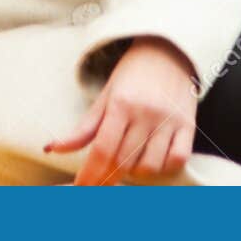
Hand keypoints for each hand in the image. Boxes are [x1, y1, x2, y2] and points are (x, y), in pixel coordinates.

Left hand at [43, 36, 197, 184]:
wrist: (166, 51)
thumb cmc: (131, 75)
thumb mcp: (105, 97)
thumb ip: (83, 128)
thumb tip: (52, 149)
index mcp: (120, 104)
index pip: (102, 149)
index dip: (91, 174)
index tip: (83, 189)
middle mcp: (145, 113)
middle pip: (124, 160)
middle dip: (110, 176)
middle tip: (103, 178)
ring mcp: (169, 120)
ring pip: (150, 166)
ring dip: (136, 173)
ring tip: (129, 162)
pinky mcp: (188, 125)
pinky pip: (177, 159)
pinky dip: (164, 168)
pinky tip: (153, 160)